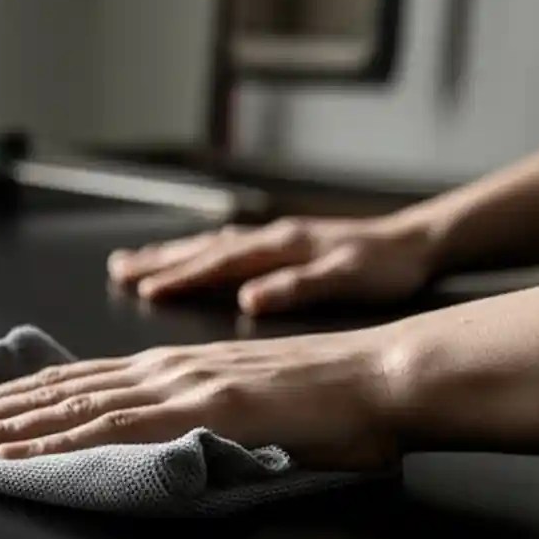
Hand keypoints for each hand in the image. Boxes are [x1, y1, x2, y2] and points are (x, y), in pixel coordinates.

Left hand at [0, 328, 404, 469]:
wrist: (381, 376)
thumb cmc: (325, 398)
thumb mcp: (244, 404)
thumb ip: (197, 416)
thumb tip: (162, 440)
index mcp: (170, 366)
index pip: (74, 382)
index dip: (15, 397)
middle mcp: (161, 366)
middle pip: (54, 387)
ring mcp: (176, 381)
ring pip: (68, 403)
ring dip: (0, 421)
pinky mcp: (197, 404)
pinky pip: (112, 425)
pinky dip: (57, 437)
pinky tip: (16, 449)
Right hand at [107, 215, 437, 314]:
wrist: (422, 242)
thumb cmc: (387, 268)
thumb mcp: (347, 279)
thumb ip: (297, 288)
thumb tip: (250, 298)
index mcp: (280, 249)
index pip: (216, 264)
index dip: (177, 278)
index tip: (140, 289)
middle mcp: (271, 240)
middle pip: (202, 249)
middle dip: (157, 260)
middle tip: (117, 269)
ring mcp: (275, 241)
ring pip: (210, 246)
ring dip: (171, 255)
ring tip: (134, 263)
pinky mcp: (285, 246)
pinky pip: (228, 247)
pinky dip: (199, 252)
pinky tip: (191, 257)